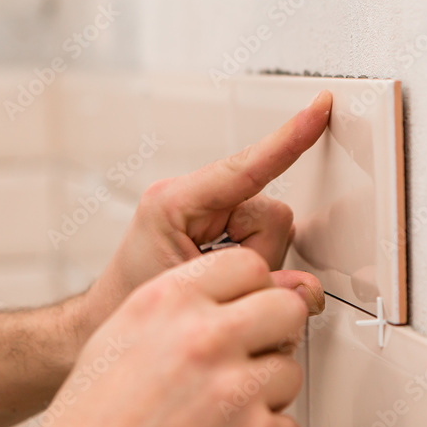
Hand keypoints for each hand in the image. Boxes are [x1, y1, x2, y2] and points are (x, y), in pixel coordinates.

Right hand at [0, 248, 307, 426]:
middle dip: (273, 334)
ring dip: (263, 396)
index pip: (247, 265)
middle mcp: (204, 339)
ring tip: (215, 421)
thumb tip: (235, 300)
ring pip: (289, 373)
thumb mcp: (118, 342)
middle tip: (250, 361)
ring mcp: (236, 392)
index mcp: (166, 304)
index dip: (251, 292)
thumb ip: (179, 313)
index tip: (249, 310)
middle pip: (286, 309)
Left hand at [70, 90, 332, 344]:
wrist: (110, 317)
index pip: (245, 167)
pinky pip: (265, 238)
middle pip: (272, 215)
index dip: (287, 140)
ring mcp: (211, 210)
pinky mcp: (222, 224)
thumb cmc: (135, 303)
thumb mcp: (193, 297)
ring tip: (219, 279)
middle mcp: (196, 199)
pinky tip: (226, 273)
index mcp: (174, 204)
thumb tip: (304, 288)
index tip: (316, 109)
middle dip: (262, 255)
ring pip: (275, 231)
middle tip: (225, 282)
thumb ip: (253, 286)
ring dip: (259, 262)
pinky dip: (256, 259)